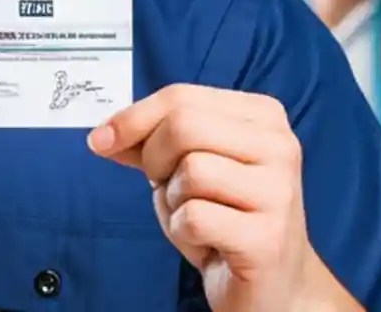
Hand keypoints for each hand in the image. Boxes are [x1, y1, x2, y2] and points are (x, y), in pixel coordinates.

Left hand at [87, 84, 357, 311]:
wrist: (272, 283)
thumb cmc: (225, 218)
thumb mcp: (183, 169)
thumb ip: (149, 143)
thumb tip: (104, 135)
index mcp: (262, 116)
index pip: (182, 96)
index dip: (133, 118)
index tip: (101, 140)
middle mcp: (279, 146)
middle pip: (184, 125)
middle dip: (155, 157)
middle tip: (167, 187)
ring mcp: (279, 191)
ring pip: (191, 171)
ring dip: (175, 200)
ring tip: (199, 217)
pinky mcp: (267, 237)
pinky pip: (195, 217)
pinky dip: (184, 231)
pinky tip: (209, 242)